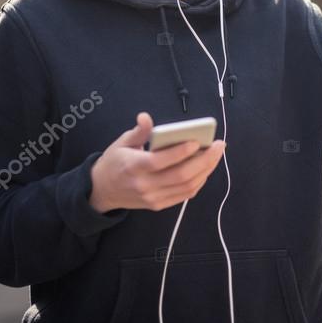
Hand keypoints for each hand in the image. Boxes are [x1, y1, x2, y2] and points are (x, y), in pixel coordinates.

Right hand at [89, 112, 225, 212]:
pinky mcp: (159, 205)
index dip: (181, 152)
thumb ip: (138, 131)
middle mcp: (145, 185)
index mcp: (134, 166)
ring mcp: (153, 198)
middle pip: (181, 176)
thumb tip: (145, 117)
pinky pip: (184, 195)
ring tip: (216, 155)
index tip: (197, 141)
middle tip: (218, 146)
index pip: (160, 161)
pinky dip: (199, 182)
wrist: (103, 190)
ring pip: (187, 186)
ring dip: (206, 170)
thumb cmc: (114, 162)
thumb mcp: (122, 142)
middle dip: (204, 160)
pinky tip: (205, 168)